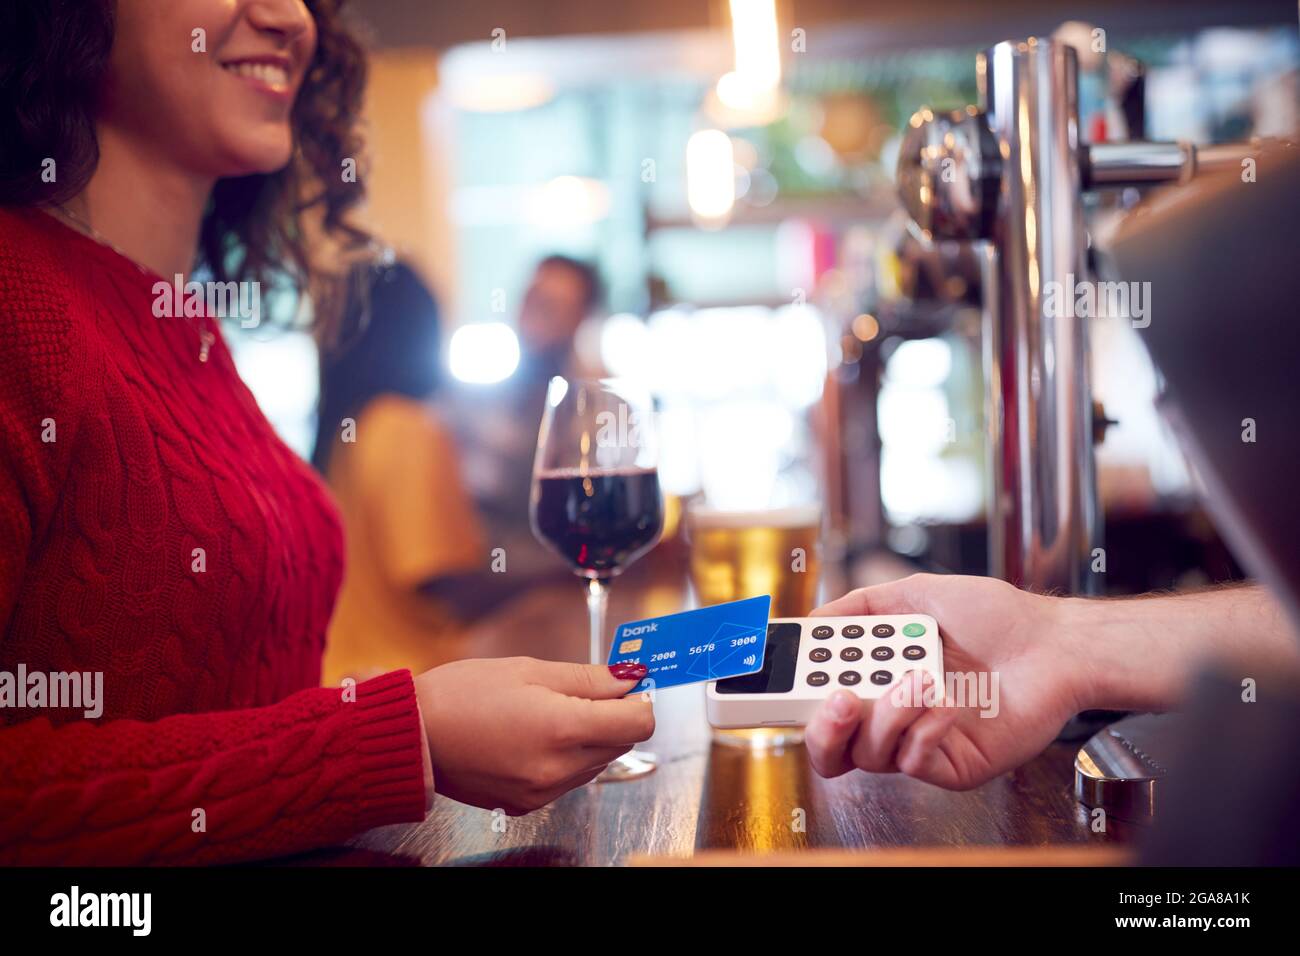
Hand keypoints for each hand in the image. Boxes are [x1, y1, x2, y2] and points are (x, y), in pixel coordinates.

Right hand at [415, 657, 653, 814]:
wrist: (412, 736)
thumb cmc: (462, 694)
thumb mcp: (529, 670)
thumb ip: (588, 678)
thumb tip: (631, 676)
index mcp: (562, 729)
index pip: (638, 723)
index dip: (639, 700)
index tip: (626, 684)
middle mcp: (558, 769)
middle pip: (621, 743)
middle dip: (613, 715)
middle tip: (583, 691)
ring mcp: (543, 791)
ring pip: (597, 762)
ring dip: (589, 737)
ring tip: (549, 712)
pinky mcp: (527, 804)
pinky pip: (569, 779)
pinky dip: (565, 757)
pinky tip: (534, 736)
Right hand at [803, 574, 1086, 789]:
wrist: (1054, 644)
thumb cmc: (997, 619)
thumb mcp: (916, 594)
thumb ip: (859, 607)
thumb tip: (812, 622)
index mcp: (877, 679)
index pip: (820, 702)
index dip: (793, 697)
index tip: (781, 679)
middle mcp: (894, 716)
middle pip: (832, 747)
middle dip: (822, 727)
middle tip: (836, 698)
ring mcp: (921, 743)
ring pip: (869, 754)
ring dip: (887, 715)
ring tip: (918, 678)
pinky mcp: (952, 767)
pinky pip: (914, 763)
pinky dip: (924, 730)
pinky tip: (948, 702)